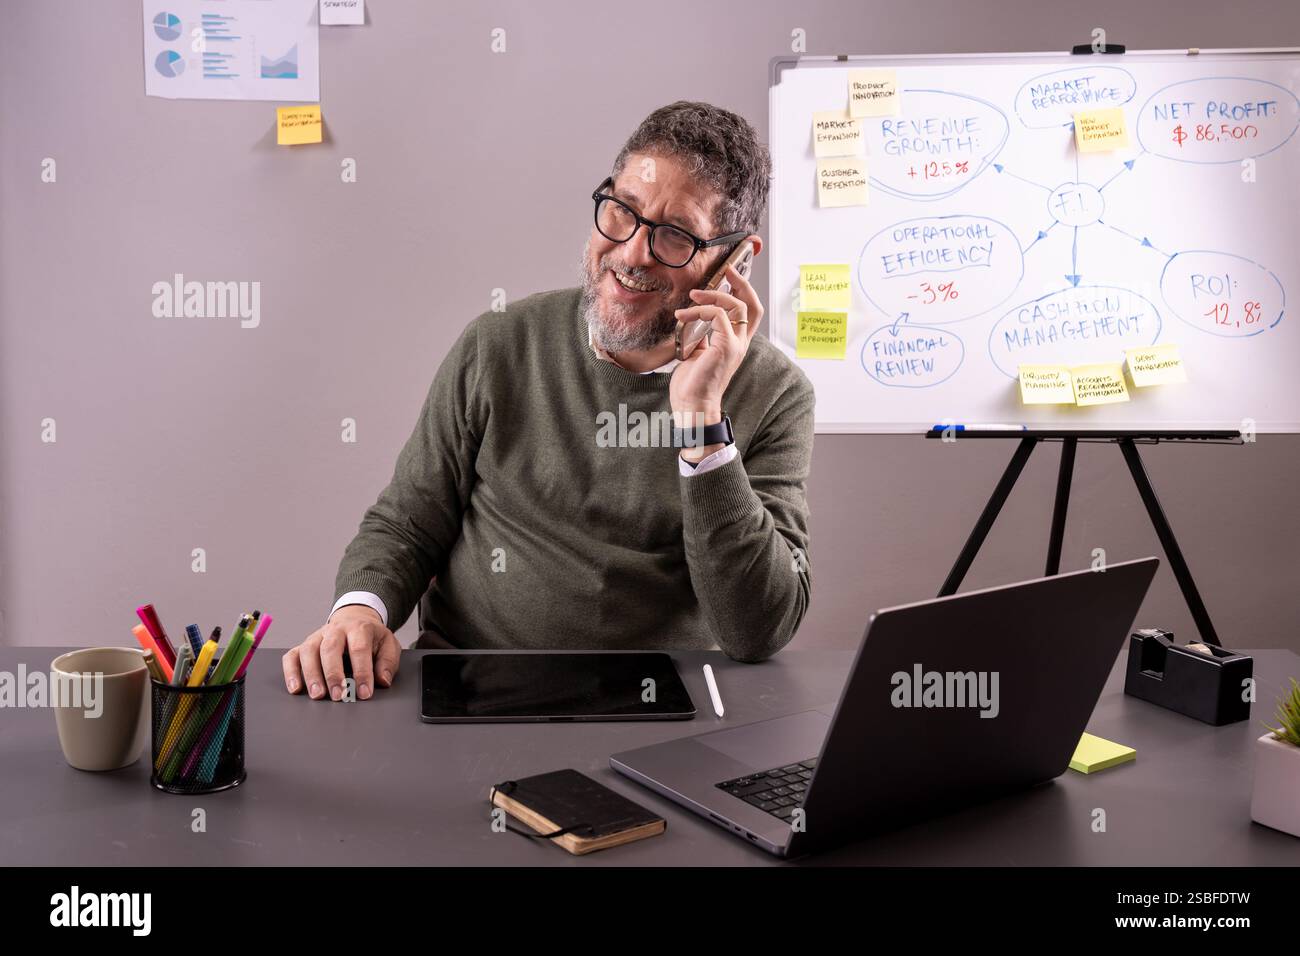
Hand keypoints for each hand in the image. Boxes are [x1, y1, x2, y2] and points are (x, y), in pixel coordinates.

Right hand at [282, 605, 400, 700]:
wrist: (356, 619)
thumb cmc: (372, 637)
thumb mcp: (388, 644)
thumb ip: (388, 662)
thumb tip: (382, 680)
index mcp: (359, 628)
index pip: (359, 648)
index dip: (362, 672)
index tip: (364, 693)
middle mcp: (335, 629)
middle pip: (330, 648)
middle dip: (333, 674)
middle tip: (339, 696)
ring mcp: (317, 637)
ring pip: (308, 651)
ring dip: (311, 675)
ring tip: (318, 695)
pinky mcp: (304, 645)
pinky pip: (292, 656)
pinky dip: (291, 672)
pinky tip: (296, 688)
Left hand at [669, 261, 763, 459]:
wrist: (691, 407)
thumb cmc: (692, 385)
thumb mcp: (696, 353)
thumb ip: (701, 336)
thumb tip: (692, 319)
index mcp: (735, 344)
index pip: (749, 313)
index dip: (744, 291)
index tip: (729, 276)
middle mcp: (740, 344)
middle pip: (752, 305)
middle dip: (742, 282)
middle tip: (726, 270)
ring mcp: (735, 345)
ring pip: (736, 305)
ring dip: (713, 295)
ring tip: (693, 296)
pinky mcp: (725, 347)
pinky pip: (718, 316)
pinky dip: (700, 310)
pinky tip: (683, 315)